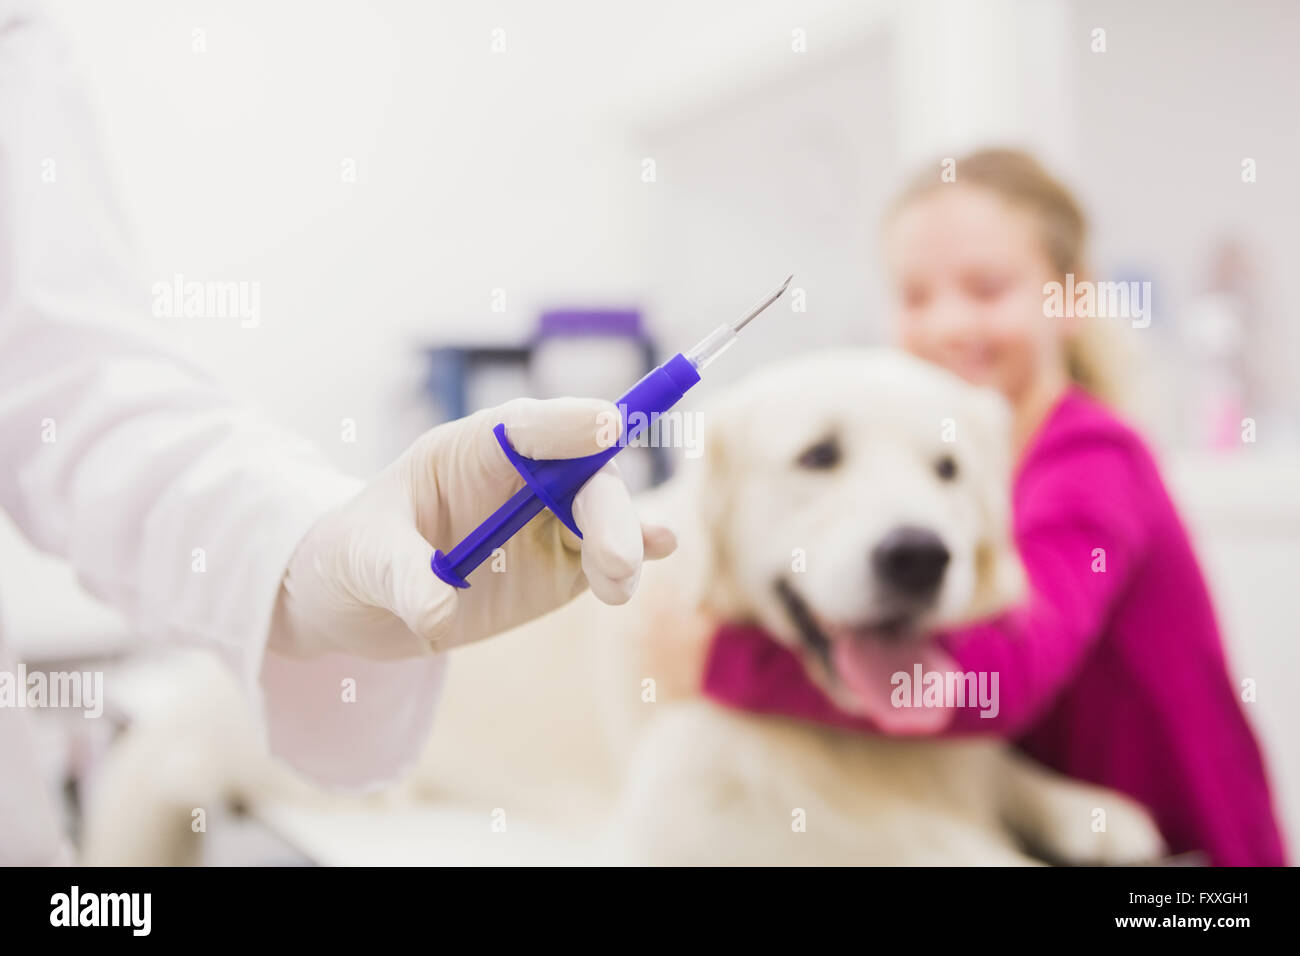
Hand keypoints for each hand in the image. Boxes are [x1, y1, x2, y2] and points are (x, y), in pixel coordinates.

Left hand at [270, 398, 676, 658]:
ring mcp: (548, 523)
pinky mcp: (563, 568)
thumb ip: (401, 577)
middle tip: (614, 557)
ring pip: (605, 516)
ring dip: (623, 542)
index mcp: (473, 450)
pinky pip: (606, 559)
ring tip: (615, 584)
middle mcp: (522, 478)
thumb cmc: (355, 554)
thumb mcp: (362, 558)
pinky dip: (638, 554)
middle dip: (607, 508)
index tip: (606, 424)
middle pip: (582, 474)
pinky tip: (662, 549)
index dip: (569, 423)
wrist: (364, 601)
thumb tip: (437, 612)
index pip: (527, 426)